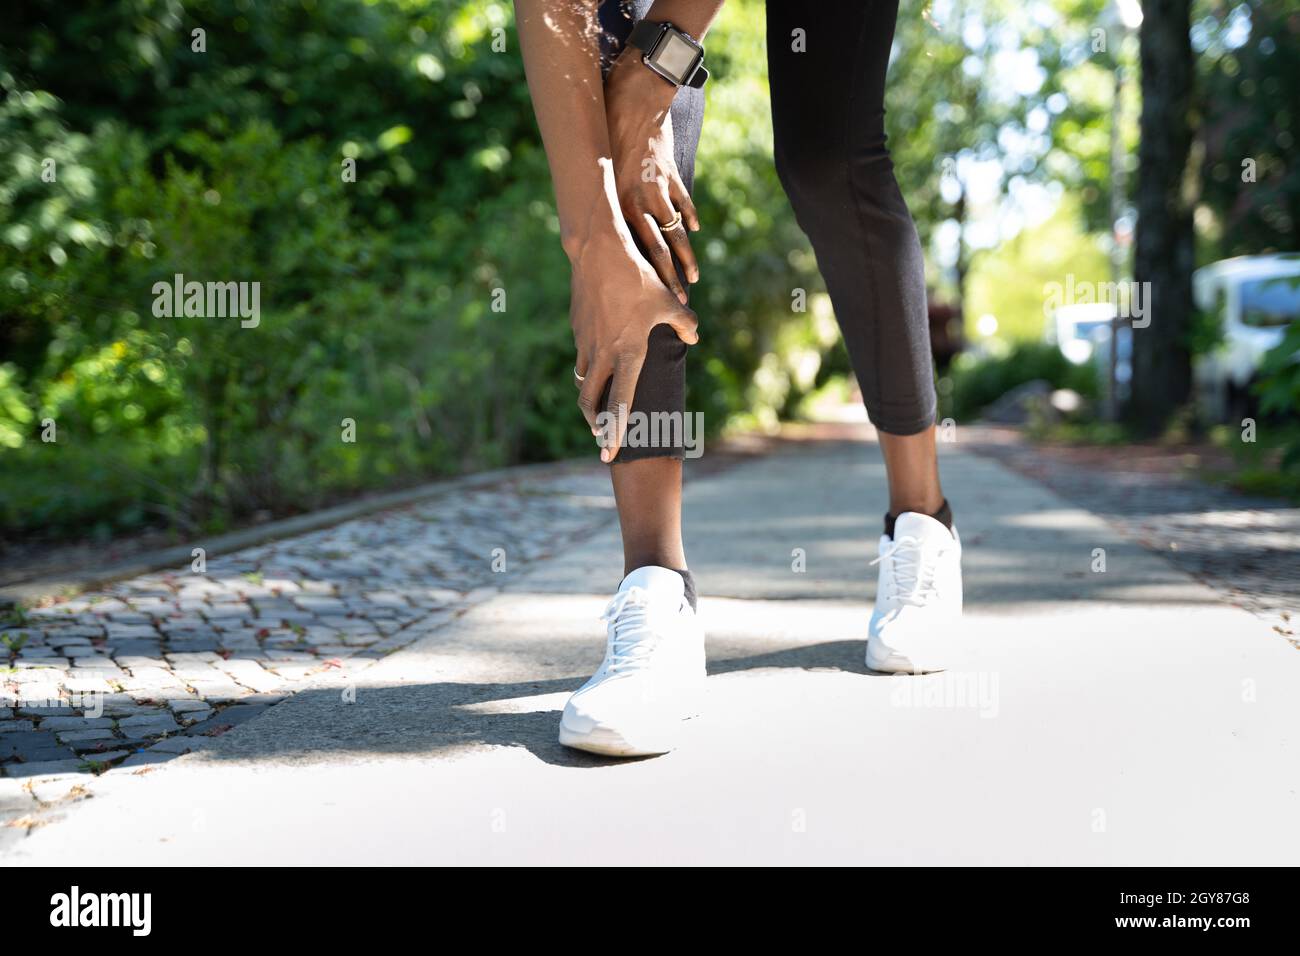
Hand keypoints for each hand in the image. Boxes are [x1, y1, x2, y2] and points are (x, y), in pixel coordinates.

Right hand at [571, 228, 698, 461]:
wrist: (599, 251)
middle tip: (601, 439)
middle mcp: (603, 354)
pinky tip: (598, 367)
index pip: (620, 403)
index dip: (616, 431)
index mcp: (628, 353)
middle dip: (595, 426)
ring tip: (598, 410)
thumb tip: (693, 340)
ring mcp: (586, 343)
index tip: (610, 453)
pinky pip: (581, 358)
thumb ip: (686, 325)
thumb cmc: (639, 276)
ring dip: (589, 400)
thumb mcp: (669, 301)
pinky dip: (588, 371)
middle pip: (591, 403)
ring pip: (582, 382)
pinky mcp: (577, 330)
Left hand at [604, 51, 699, 303]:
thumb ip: (607, 208)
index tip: (655, 298)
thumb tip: (607, 239)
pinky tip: (694, 231)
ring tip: (692, 277)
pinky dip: (690, 218)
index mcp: (618, 208)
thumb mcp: (601, 178)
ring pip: (676, 233)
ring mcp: (659, 191)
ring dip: (686, 257)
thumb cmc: (607, 142)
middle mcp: (639, 204)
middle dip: (671, 280)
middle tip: (680, 301)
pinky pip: (684, 204)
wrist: (631, 105)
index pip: (636, 254)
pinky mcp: (672, 177)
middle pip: (659, 252)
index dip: (649, 279)